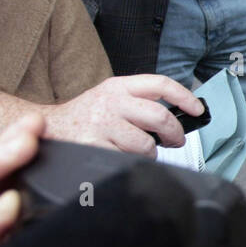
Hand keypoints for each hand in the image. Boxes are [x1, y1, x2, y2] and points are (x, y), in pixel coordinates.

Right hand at [41, 75, 203, 156]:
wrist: (47, 129)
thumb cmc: (85, 117)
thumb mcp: (109, 98)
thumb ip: (138, 102)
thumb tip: (176, 117)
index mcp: (118, 86)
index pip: (160, 84)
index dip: (185, 96)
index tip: (198, 109)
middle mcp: (111, 102)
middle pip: (160, 116)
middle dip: (175, 133)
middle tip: (175, 141)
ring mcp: (102, 124)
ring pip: (146, 144)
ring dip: (151, 153)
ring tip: (141, 151)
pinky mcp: (94, 146)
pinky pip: (127, 160)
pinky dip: (130, 162)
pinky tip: (119, 156)